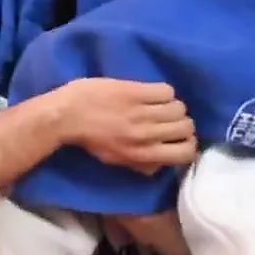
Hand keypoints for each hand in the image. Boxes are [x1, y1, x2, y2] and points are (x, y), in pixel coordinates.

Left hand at [55, 78, 196, 174]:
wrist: (66, 115)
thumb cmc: (88, 139)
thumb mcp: (115, 160)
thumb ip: (140, 164)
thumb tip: (160, 164)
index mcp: (142, 154)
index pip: (186, 153)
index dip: (188, 145)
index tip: (180, 139)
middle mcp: (147, 135)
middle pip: (186, 127)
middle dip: (182, 124)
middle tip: (169, 120)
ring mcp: (141, 112)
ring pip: (179, 108)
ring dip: (173, 106)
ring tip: (160, 105)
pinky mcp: (134, 91)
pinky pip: (166, 90)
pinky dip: (163, 92)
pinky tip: (151, 93)